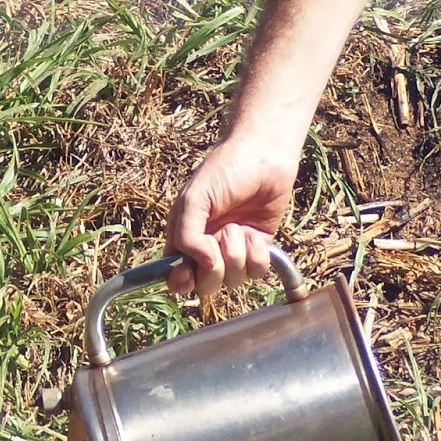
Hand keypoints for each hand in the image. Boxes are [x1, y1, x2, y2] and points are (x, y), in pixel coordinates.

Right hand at [165, 136, 298, 302]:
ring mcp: (233, 252)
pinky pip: (256, 272)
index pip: (176, 278)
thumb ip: (187, 236)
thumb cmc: (225, 170)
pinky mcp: (258, 250)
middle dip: (214, 268)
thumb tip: (204, 265)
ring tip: (239, 226)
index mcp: (183, 239)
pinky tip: (255, 233)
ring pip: (232, 282)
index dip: (181, 281)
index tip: (188, 271)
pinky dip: (257, 255)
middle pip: (205, 286)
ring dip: (237, 255)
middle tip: (221, 237)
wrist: (265, 155)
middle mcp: (206, 250)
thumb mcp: (194, 200)